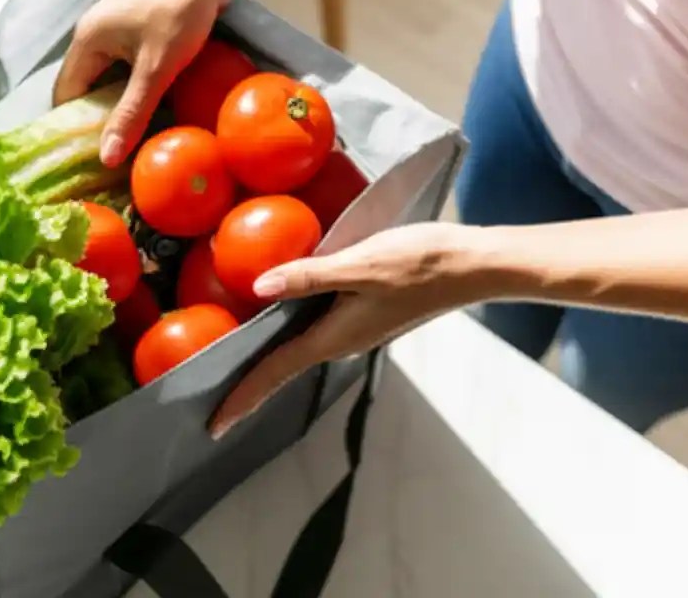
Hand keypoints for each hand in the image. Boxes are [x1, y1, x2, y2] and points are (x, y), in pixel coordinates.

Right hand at [53, 0, 224, 165]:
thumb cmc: (181, 11)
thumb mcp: (156, 69)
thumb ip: (130, 114)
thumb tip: (106, 159)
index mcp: (86, 41)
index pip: (66, 95)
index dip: (75, 129)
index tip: (91, 161)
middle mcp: (93, 35)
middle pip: (85, 89)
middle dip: (98, 122)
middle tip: (115, 159)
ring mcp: (117, 31)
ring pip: (109, 80)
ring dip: (120, 107)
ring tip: (133, 143)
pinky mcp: (139, 30)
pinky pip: (127, 69)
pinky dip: (135, 91)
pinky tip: (153, 111)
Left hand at [209, 223, 489, 438]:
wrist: (473, 265)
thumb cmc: (421, 263)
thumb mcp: (360, 264)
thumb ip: (309, 277)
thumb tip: (261, 287)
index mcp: (335, 336)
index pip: (276, 371)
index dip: (242, 397)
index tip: (214, 424)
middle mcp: (342, 340)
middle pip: (283, 368)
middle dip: (249, 389)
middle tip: (215, 410)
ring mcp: (354, 329)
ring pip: (299, 349)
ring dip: (268, 364)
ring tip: (236, 372)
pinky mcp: (365, 313)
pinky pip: (314, 329)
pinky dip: (289, 334)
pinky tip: (278, 319)